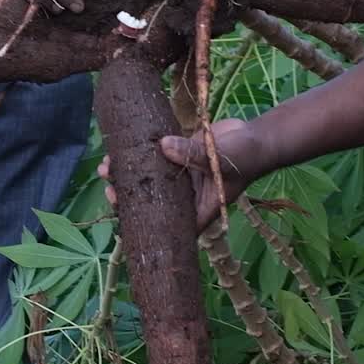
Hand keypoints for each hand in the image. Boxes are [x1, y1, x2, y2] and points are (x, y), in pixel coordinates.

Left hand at [98, 119, 262, 227]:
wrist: (256, 137)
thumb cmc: (246, 157)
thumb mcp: (221, 159)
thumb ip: (194, 155)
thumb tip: (163, 145)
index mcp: (198, 210)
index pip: (168, 227)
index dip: (144, 224)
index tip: (124, 215)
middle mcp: (185, 197)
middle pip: (152, 204)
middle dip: (128, 197)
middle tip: (110, 188)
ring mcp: (180, 178)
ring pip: (149, 180)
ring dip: (128, 174)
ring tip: (107, 166)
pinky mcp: (177, 157)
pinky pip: (154, 159)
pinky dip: (139, 155)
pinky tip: (120, 148)